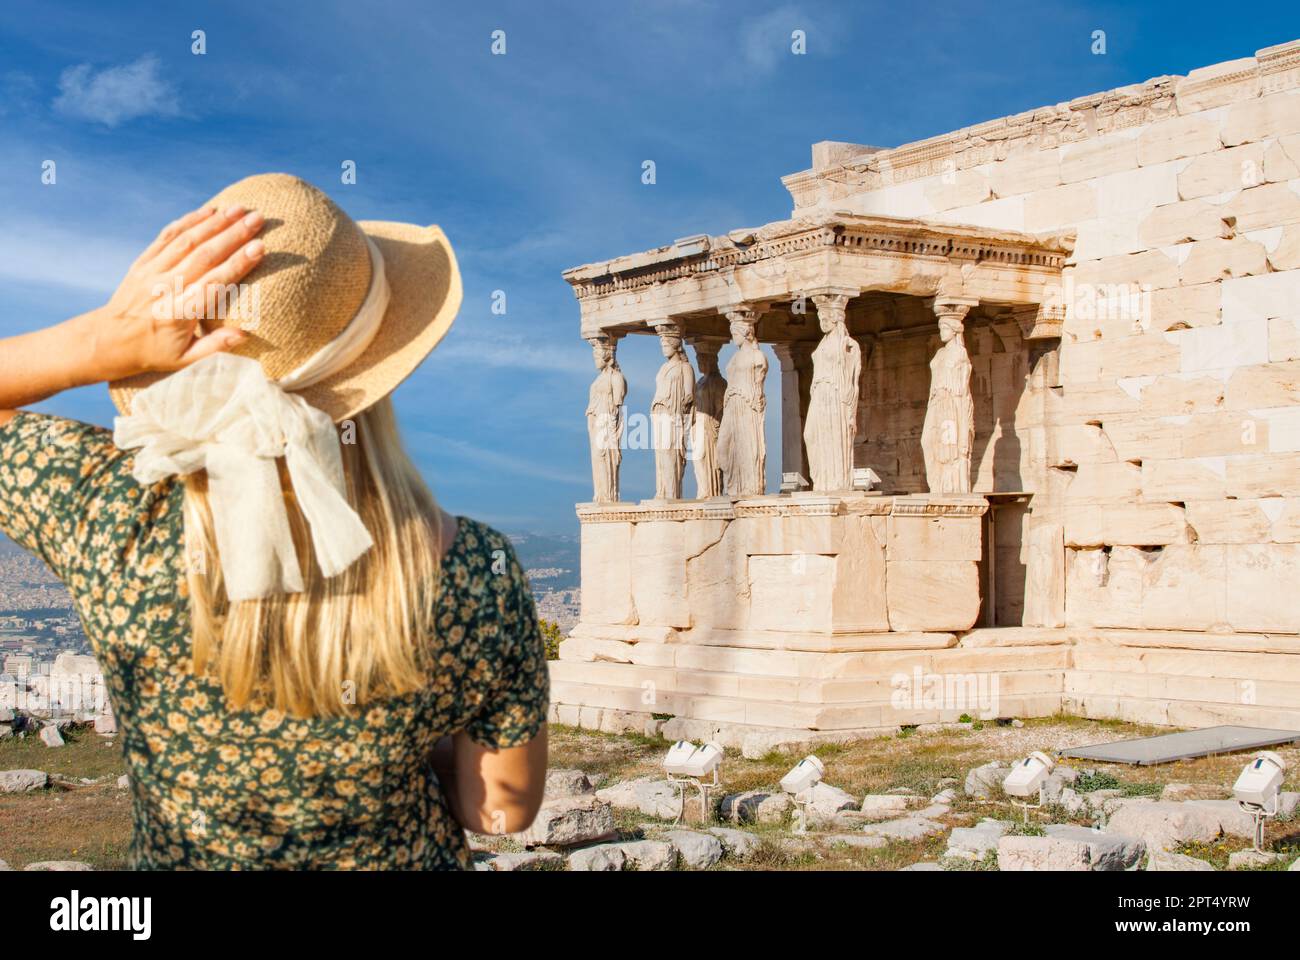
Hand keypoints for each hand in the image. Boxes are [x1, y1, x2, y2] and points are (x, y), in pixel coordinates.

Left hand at [85, 203, 266, 381]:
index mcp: (179, 314)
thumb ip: (215, 347)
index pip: (214, 284)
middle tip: (258, 219)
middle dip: (233, 235)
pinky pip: (167, 237)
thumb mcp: (185, 360)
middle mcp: (165, 289)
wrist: (108, 340)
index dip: (238, 264)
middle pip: (204, 256)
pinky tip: (208, 211)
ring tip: (239, 208)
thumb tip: (244, 335)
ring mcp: (152, 272)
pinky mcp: (143, 262)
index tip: (259, 247)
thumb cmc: (154, 352)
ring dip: (215, 222)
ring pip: (187, 241)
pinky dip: (188, 221)